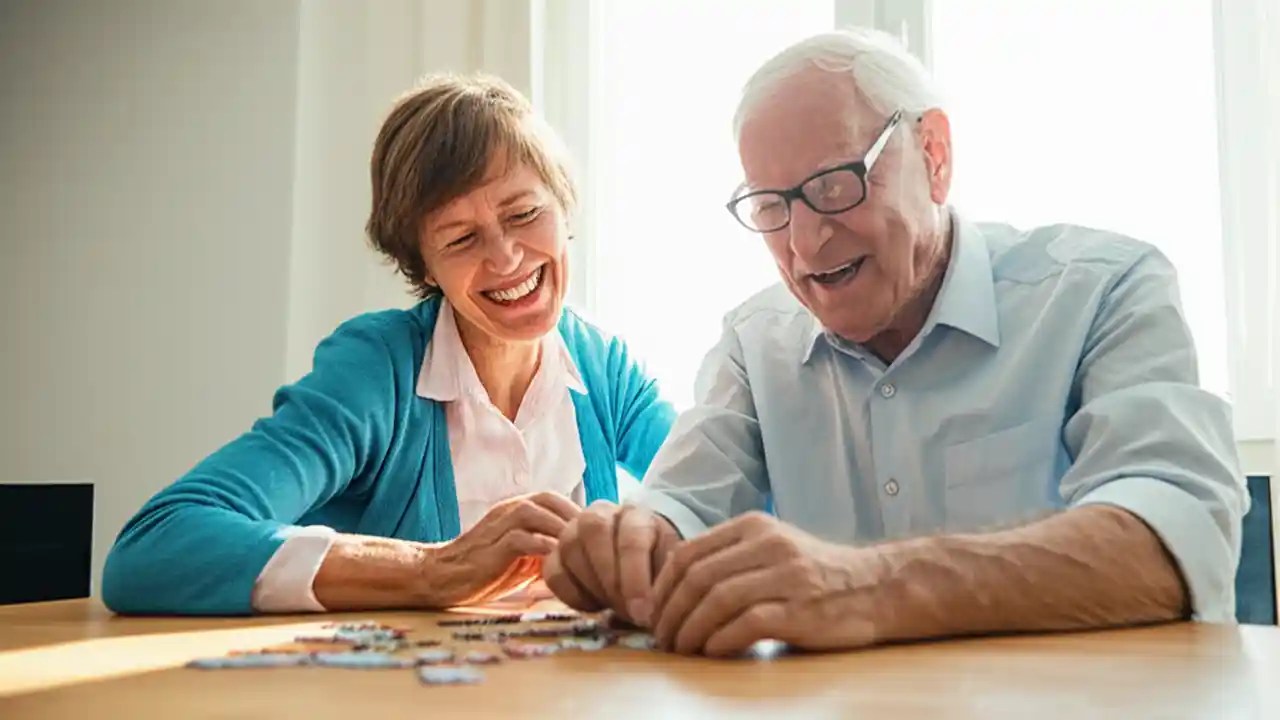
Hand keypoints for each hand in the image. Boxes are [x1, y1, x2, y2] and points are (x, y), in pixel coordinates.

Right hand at [418, 492, 580, 606]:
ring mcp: (498, 526)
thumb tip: (580, 555)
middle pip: (548, 499)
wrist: (442, 577)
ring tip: (580, 549)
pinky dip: (542, 548)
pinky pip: (520, 539)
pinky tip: (558, 563)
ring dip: (559, 528)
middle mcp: (508, 510)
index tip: (596, 533)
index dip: (576, 512)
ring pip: (535, 512)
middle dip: (573, 516)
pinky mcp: (491, 546)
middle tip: (594, 540)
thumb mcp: (523, 556)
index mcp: (516, 510)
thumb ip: (546, 549)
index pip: (553, 499)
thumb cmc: (486, 569)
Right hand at [543, 502, 681, 624]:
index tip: (643, 613)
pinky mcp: (556, 552)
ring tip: (614, 607)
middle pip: (594, 531)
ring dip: (592, 587)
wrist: (641, 557)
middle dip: (610, 579)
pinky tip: (594, 605)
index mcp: (636, 514)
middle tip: (626, 611)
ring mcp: (573, 529)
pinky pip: (552, 571)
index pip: (631, 537)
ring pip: (570, 548)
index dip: (636, 579)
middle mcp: (601, 513)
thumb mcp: (671, 569)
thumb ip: (666, 582)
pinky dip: (570, 594)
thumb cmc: (657, 563)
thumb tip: (655, 608)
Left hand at [649, 512, 890, 655]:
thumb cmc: (817, 575)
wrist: (878, 588)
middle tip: (662, 638)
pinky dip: (720, 640)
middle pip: (696, 577)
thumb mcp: (774, 549)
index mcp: (754, 527)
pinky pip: (745, 624)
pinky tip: (712, 651)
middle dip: (670, 613)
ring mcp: (786, 576)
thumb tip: (675, 586)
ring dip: (689, 630)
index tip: (653, 613)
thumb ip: (731, 558)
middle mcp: (768, 546)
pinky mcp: (800, 609)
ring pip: (715, 600)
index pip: (688, 553)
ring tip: (682, 649)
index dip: (662, 587)